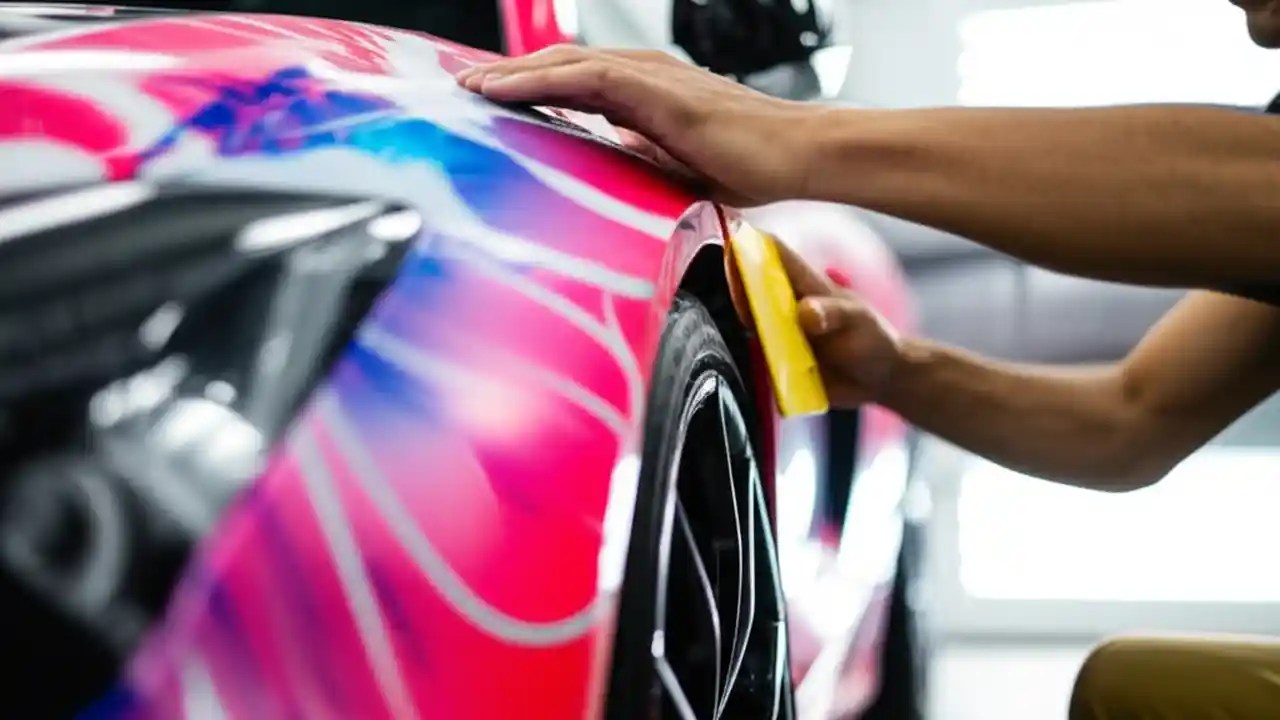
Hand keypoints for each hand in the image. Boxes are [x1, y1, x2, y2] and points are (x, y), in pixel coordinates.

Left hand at [455, 45, 821, 206]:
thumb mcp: (683, 167)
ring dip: (512, 74)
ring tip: (470, 86)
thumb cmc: (754, 163)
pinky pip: (584, 77)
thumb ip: (646, 157)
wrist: (800, 155)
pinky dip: (538, 81)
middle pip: (562, 66)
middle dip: (510, 75)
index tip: (494, 102)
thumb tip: (615, 161)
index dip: (533, 88)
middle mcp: (646, 76)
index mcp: (651, 94)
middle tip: (466, 86)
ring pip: (565, 65)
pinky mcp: (655, 89)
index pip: (578, 83)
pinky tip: (502, 90)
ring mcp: (650, 77)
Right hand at [727, 238, 903, 407]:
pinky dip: (739, 352)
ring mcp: (780, 332)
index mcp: (807, 285)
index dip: (750, 242)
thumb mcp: (860, 323)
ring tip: (718, 321)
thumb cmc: (873, 340)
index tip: (727, 241)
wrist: (880, 380)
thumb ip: (834, 315)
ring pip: (746, 317)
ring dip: (733, 318)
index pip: (774, 253)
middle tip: (718, 289)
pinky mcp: (776, 360)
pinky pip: (751, 353)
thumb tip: (804, 311)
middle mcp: (787, 304)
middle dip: (733, 281)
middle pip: (750, 283)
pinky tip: (729, 356)